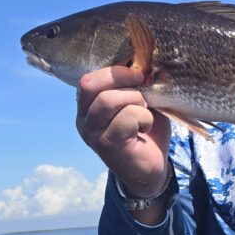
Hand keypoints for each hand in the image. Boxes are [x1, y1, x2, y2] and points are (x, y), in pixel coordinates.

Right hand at [76, 66, 170, 199]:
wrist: (150, 171)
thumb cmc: (145, 132)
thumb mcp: (140, 102)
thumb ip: (135, 85)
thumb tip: (144, 64)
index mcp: (88, 107)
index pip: (88, 79)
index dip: (114, 71)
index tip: (138, 73)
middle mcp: (84, 119)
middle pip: (91, 85)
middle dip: (122, 79)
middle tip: (143, 85)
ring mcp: (93, 133)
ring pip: (108, 100)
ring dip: (135, 100)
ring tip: (145, 111)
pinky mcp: (108, 144)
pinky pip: (126, 117)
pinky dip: (143, 117)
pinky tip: (146, 126)